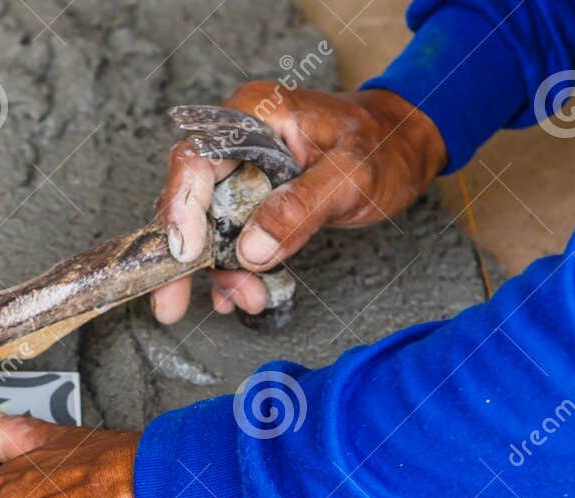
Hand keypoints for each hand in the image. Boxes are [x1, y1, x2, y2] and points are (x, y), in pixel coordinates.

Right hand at [152, 83, 445, 322]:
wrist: (404, 146)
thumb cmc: (384, 146)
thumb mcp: (351, 177)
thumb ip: (300, 208)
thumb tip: (251, 248)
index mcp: (254, 116)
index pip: (196, 159)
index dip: (182, 208)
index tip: (187, 254)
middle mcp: (237, 140)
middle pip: (189, 198)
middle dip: (185, 257)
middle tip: (170, 305)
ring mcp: (242, 170)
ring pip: (208, 226)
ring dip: (219, 270)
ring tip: (247, 299)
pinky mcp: (252, 198)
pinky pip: (230, 237)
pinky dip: (234, 269)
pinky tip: (243, 294)